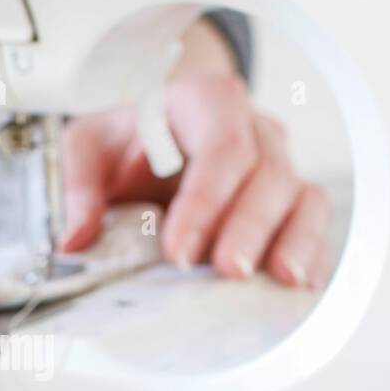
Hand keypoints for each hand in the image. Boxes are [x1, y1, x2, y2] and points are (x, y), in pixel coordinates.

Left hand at [62, 72, 330, 287]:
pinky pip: (313, 224)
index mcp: (206, 102)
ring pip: (303, 196)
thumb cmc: (127, 143)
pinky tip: (298, 288)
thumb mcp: (88, 148)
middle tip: (229, 271)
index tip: (177, 251)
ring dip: (294, 240)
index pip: (219, 146)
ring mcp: (280, 165)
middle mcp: (254, 129)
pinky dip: (310, 255)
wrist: (154, 138)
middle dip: (249, 225)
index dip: (204, 200)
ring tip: (282, 280)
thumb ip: (79, 188)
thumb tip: (76, 241)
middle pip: (267, 173)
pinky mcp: (292, 202)